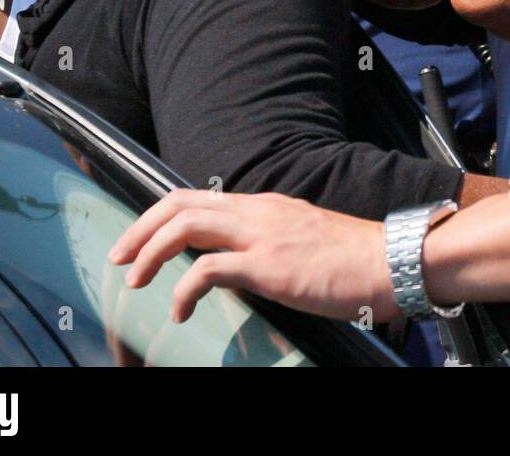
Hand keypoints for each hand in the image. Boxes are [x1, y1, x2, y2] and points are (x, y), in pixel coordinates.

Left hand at [109, 189, 395, 322]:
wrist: (391, 260)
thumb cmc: (355, 259)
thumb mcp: (303, 239)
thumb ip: (270, 243)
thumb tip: (241, 265)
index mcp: (265, 205)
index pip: (198, 197)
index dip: (159, 215)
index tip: (138, 240)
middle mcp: (258, 211)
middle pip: (180, 203)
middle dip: (140, 229)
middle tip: (118, 257)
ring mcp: (261, 235)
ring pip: (185, 226)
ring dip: (149, 252)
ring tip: (134, 280)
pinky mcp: (268, 264)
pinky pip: (207, 269)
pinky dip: (182, 290)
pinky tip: (179, 311)